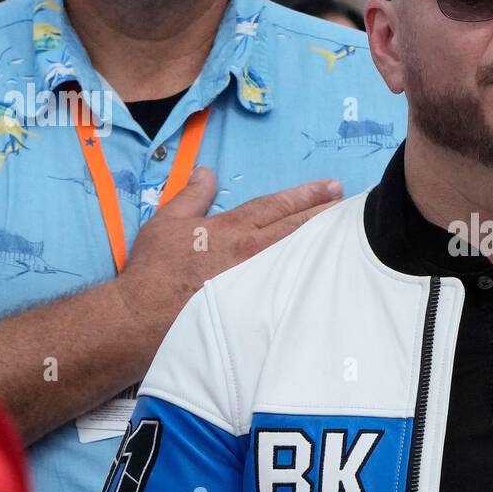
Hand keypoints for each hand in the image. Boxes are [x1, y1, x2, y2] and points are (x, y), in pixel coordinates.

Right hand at [117, 167, 341, 330]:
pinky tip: (328, 273)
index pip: (278, 206)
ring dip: (324, 242)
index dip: (306, 195)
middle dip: (326, 213)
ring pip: (300, 257)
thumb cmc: (152, 271)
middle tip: (350, 203)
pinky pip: (292, 288)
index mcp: (233, 229)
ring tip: (347, 232)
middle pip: (298, 228)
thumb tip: (206, 172)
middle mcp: (252, 254)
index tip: (330, 187)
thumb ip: (191, 195)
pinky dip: (312, 276)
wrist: (142, 319)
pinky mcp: (257, 309)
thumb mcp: (167, 222)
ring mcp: (258, 283)